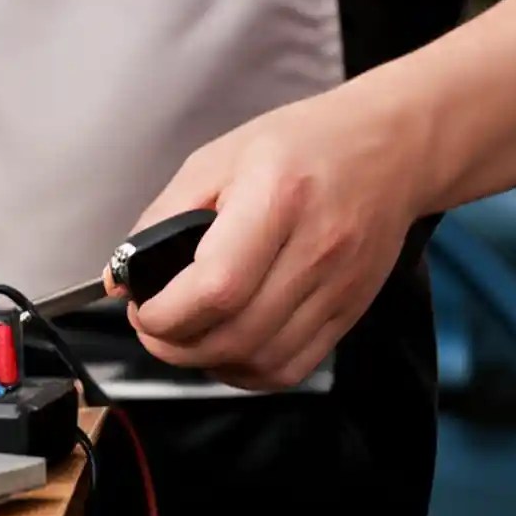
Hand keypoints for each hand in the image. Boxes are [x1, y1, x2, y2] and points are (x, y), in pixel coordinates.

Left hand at [112, 85, 427, 389]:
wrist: (392, 149)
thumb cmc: (305, 144)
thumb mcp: (220, 157)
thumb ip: (164, 216)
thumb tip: (124, 275)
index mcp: (278, 198)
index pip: (216, 288)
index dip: (165, 314)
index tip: (143, 307)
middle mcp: (315, 249)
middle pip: (235, 335)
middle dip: (175, 346)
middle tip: (155, 326)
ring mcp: (338, 287)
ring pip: (261, 362)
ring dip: (209, 363)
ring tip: (189, 336)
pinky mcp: (349, 311)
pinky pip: (291, 368)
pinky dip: (249, 370)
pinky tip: (230, 346)